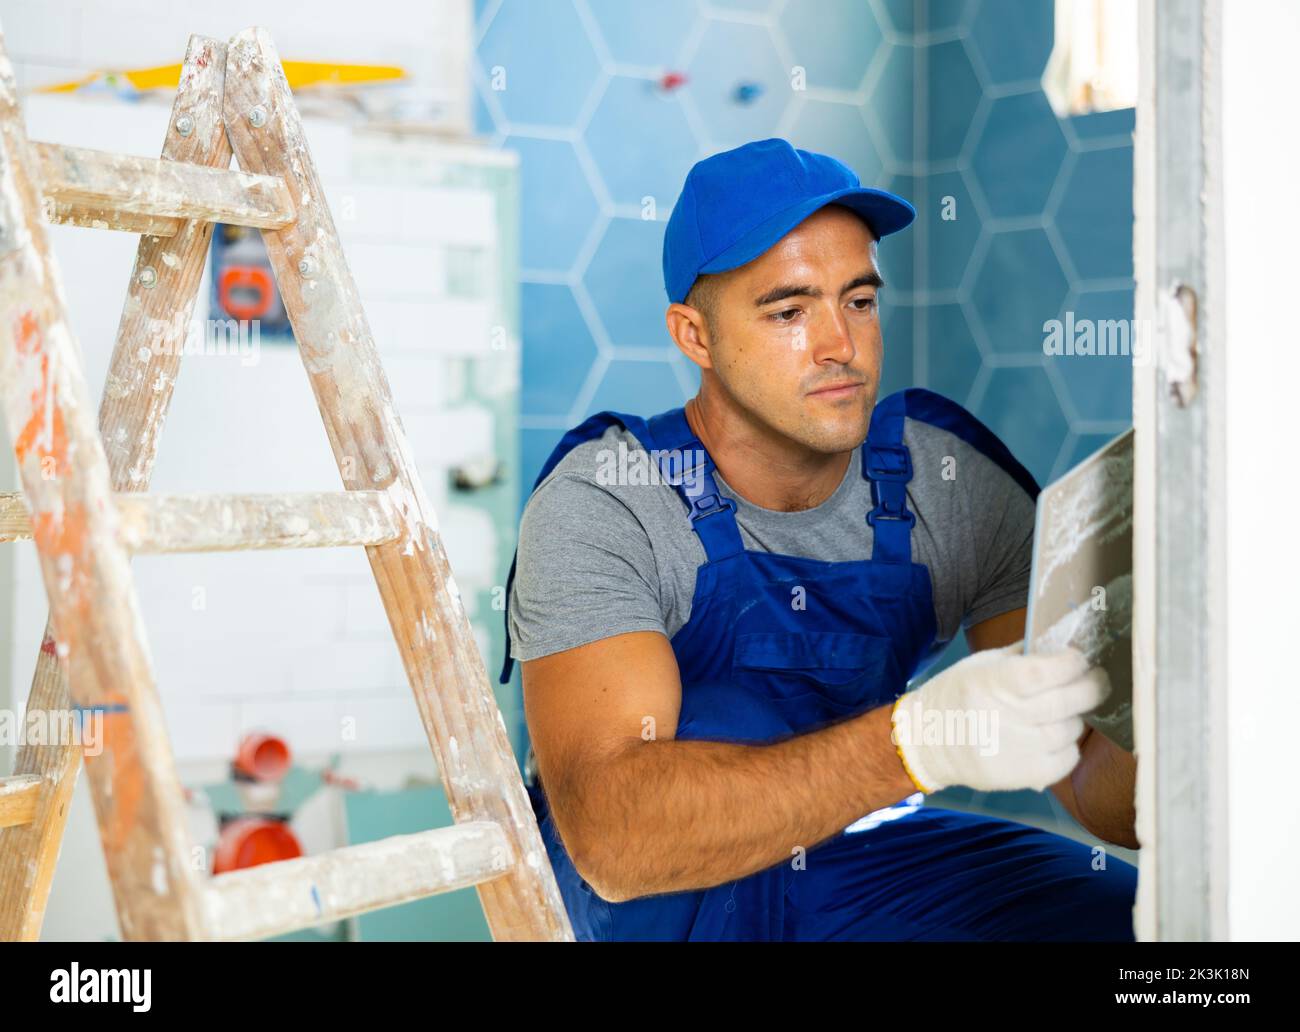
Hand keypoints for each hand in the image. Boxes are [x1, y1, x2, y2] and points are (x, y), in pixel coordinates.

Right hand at [889, 643, 1109, 793]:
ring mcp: (1016, 751)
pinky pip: (1068, 759)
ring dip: (1074, 717)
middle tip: (1094, 679)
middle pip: (1066, 702)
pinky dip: (1068, 746)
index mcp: (990, 684)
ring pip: (1071, 730)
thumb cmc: (956, 695)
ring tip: (1062, 711)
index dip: (1069, 663)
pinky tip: (1053, 737)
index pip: (1040, 673)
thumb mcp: (979, 665)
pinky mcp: (1023, 776)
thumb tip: (1063, 645)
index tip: (1079, 658)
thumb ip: (1022, 655)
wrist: (927, 742)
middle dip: (1090, 686)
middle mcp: (1003, 718)